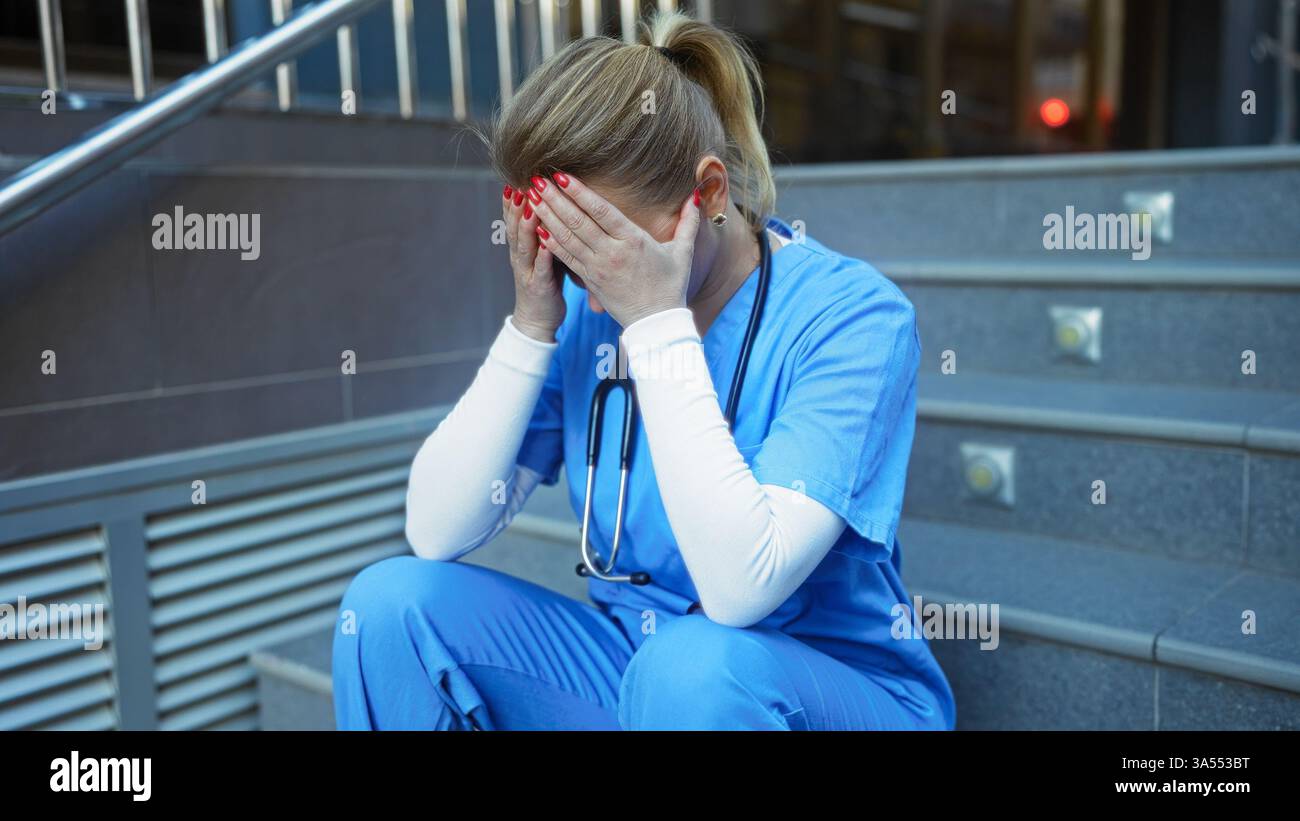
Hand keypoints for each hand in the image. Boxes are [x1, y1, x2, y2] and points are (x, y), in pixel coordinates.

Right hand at [503, 184, 564, 342]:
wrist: (538, 320)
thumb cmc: (545, 283)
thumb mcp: (542, 253)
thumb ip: (543, 232)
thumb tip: (550, 205)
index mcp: (522, 248)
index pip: (514, 219)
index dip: (513, 199)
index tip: (517, 176)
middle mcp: (520, 258)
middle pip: (515, 227)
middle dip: (516, 204)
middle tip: (520, 182)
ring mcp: (527, 272)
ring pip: (524, 245)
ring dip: (526, 224)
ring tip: (529, 203)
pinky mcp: (539, 287)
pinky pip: (540, 269)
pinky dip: (543, 255)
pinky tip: (547, 242)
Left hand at [527, 172, 701, 328]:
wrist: (656, 324)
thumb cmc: (670, 287)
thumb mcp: (683, 252)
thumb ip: (688, 222)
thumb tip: (695, 196)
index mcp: (634, 240)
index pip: (601, 211)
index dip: (579, 192)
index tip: (561, 176)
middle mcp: (613, 253)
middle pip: (578, 221)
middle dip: (555, 199)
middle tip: (536, 179)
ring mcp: (599, 268)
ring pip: (568, 238)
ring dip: (547, 216)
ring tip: (531, 197)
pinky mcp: (590, 281)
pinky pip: (567, 259)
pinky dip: (551, 243)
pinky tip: (538, 228)